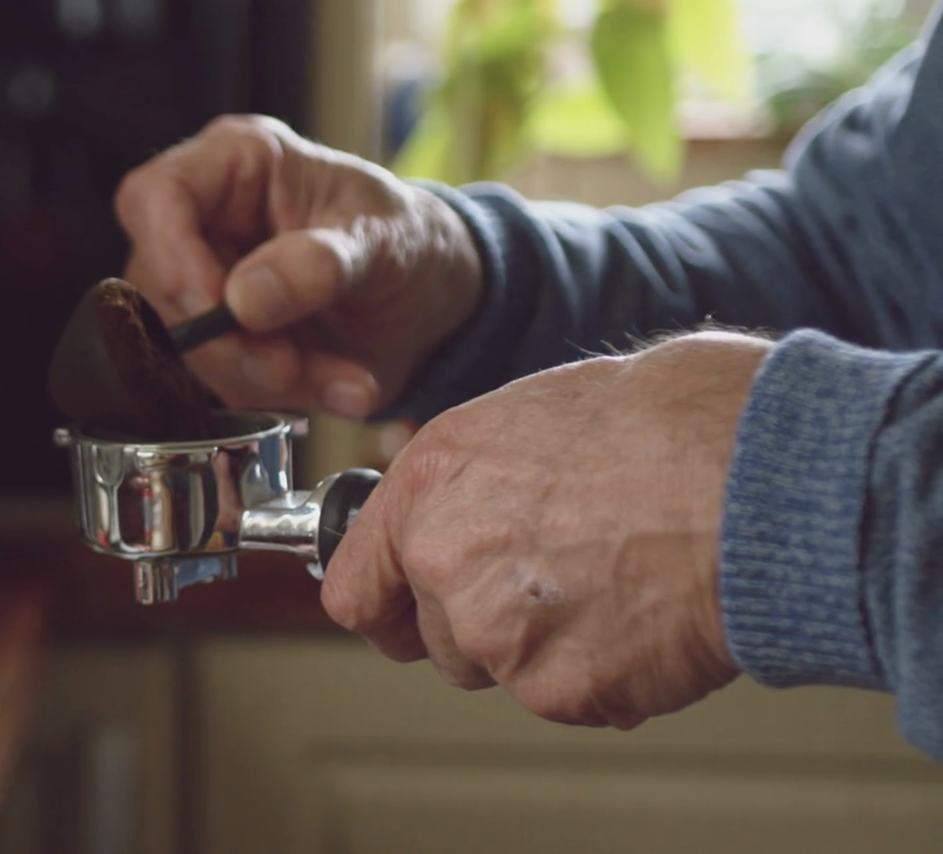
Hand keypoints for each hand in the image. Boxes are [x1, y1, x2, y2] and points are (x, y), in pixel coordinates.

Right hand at [114, 115, 481, 417]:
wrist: (433, 297)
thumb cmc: (409, 239)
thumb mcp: (384, 241)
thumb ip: (319, 264)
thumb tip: (243, 300)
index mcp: (236, 162)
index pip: (155, 197)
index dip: (171, 256)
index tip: (220, 309)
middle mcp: (206, 218)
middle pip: (161, 284)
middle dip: (228, 340)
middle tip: (291, 366)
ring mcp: (207, 279)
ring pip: (186, 345)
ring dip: (262, 377)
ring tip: (341, 378)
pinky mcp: (220, 337)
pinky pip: (222, 380)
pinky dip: (281, 397)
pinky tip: (335, 385)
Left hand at [320, 332, 771, 728]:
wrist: (760, 474)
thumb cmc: (671, 424)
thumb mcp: (534, 415)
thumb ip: (475, 481)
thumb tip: (465, 508)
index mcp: (428, 483)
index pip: (355, 589)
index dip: (385, 606)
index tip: (402, 613)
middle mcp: (445, 560)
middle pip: (436, 640)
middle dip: (486, 623)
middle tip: (562, 580)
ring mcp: (499, 632)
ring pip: (502, 672)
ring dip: (547, 649)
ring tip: (619, 582)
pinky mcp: (562, 687)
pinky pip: (573, 701)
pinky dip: (611, 676)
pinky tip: (652, 615)